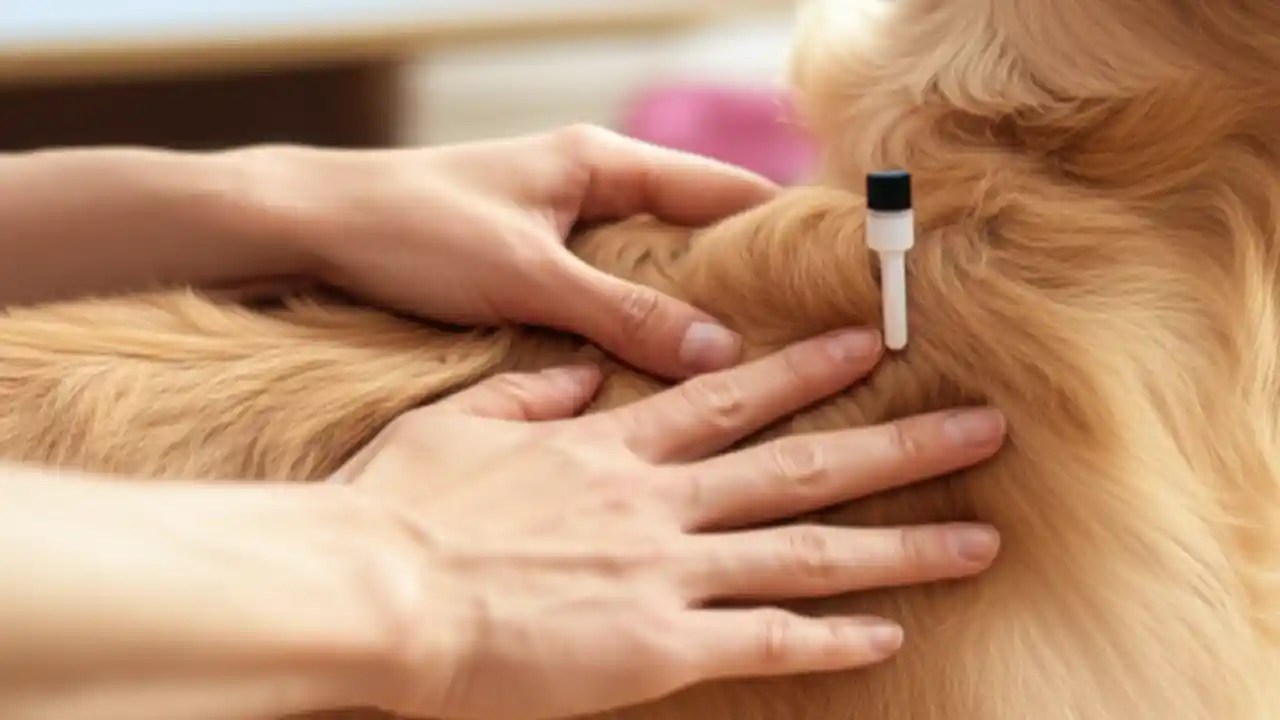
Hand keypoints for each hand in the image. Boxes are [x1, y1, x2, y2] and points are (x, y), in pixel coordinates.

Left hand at [255, 125, 776, 378]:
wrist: (311, 228)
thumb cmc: (412, 231)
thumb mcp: (529, 276)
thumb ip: (624, 314)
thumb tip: (719, 354)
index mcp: (601, 162)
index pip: (723, 189)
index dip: (786, 228)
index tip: (842, 274)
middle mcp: (588, 183)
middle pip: (695, 226)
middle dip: (747, 275)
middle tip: (807, 337)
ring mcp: (559, 220)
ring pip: (651, 260)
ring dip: (691, 303)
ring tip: (750, 363)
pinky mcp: (529, 257)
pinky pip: (607, 285)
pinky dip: (638, 317)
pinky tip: (658, 366)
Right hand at [333, 328, 1005, 719]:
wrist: (374, 588)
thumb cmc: (402, 507)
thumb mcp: (461, 423)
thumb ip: (530, 396)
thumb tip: (578, 378)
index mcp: (610, 447)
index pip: (729, 396)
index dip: (806, 369)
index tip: (869, 343)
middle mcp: (658, 500)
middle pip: (801, 463)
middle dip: (899, 442)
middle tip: (983, 425)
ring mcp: (665, 570)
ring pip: (807, 550)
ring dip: (900, 542)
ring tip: (980, 537)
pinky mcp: (657, 645)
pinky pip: (765, 640)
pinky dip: (832, 637)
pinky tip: (890, 634)